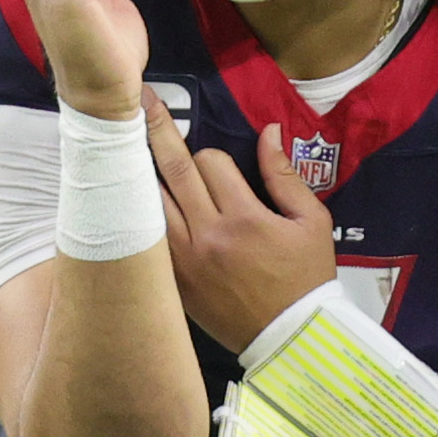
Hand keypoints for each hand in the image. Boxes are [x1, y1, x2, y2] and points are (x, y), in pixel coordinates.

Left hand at [146, 96, 337, 356]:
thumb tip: (268, 131)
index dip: (213, 154)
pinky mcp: (173, 283)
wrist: (289, 338)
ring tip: (126, 143)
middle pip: (172, 170)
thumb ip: (286, 175)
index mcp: (243, 218)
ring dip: (141, 172)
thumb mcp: (311, 223)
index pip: (210, 162)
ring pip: (151, 202)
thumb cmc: (305, 279)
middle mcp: (206, 236)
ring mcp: (183, 262)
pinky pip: (148, 239)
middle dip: (157, 129)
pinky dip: (140, 216)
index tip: (218, 164)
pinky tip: (131, 198)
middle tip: (140, 98)